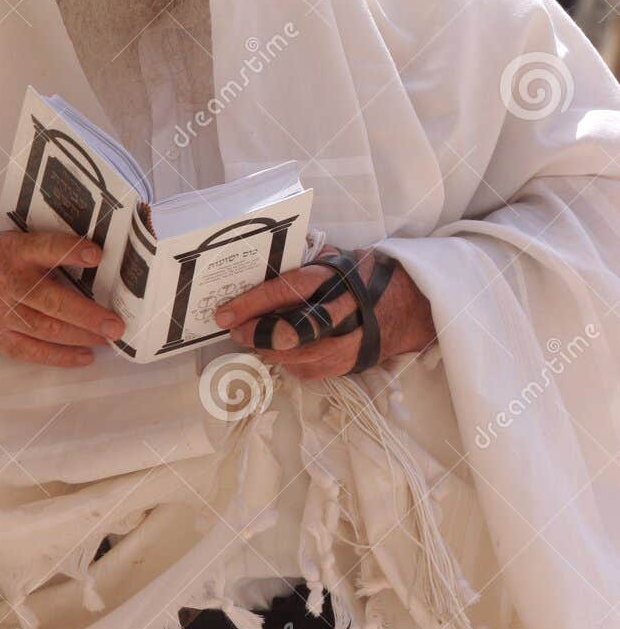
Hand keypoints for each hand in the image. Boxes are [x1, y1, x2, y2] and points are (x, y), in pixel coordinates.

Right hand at [0, 230, 124, 367]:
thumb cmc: (2, 262)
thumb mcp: (19, 244)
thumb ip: (49, 251)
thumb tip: (98, 263)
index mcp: (15, 251)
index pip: (45, 248)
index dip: (70, 251)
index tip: (97, 255)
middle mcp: (6, 282)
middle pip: (50, 301)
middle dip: (86, 315)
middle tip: (115, 325)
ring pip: (45, 329)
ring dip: (80, 337)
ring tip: (106, 339)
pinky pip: (32, 351)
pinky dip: (61, 356)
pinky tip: (85, 356)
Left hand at [214, 251, 434, 380]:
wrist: (404, 304)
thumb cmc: (358, 275)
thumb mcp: (332, 257)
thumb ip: (302, 261)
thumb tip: (258, 261)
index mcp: (332, 277)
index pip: (285, 290)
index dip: (251, 305)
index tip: (224, 314)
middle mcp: (341, 310)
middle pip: (292, 332)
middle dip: (258, 335)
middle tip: (237, 332)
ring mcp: (349, 340)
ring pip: (301, 358)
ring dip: (270, 353)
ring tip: (254, 343)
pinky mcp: (352, 361)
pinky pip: (312, 371)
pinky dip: (291, 365)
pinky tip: (281, 354)